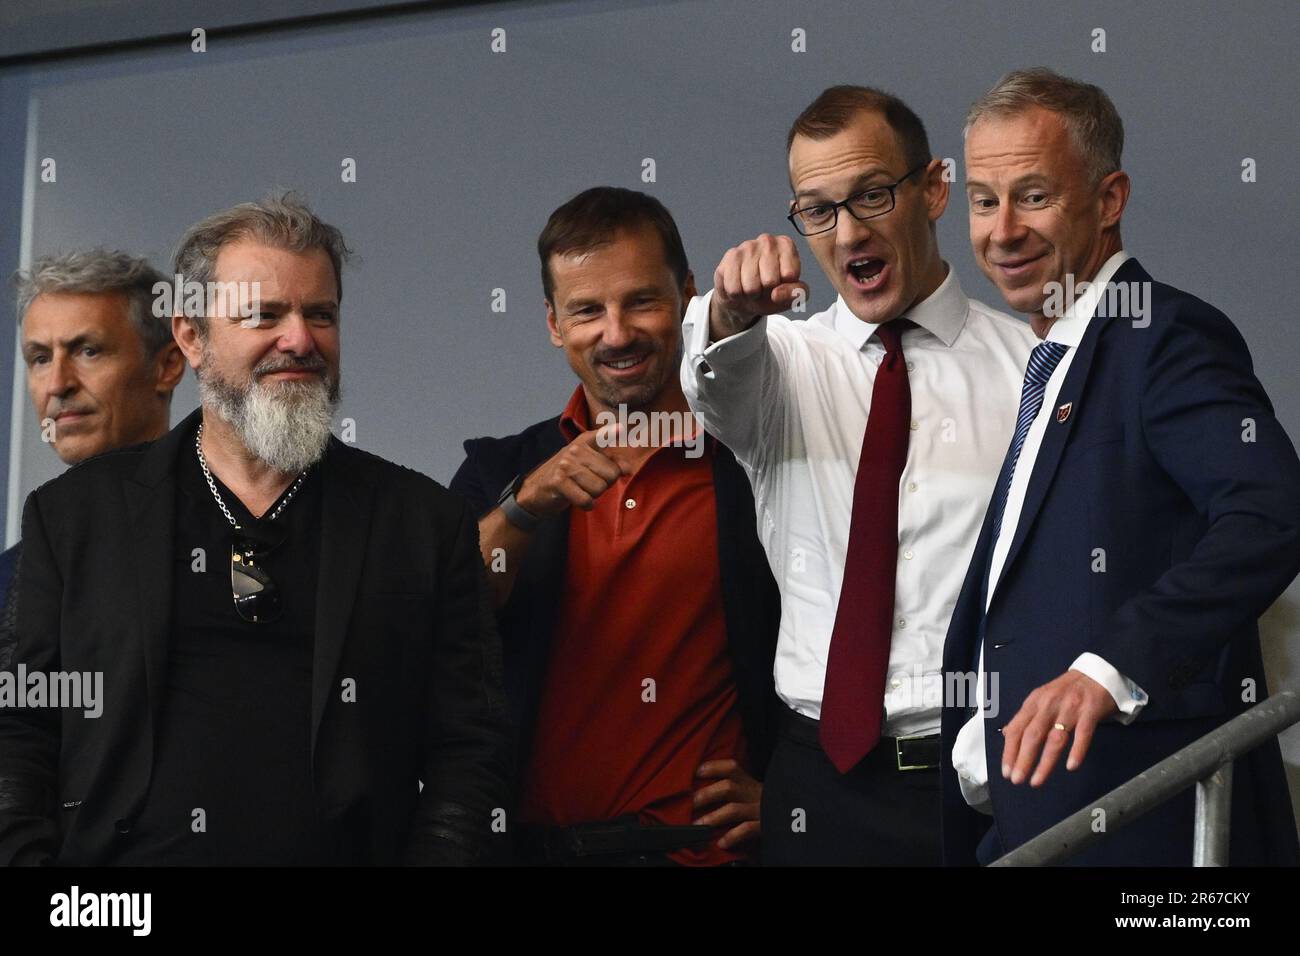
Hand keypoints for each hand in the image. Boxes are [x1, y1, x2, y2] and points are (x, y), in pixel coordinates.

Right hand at [514, 423, 629, 516]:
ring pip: (600, 488)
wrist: (534, 491)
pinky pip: (586, 499)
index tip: (621, 429)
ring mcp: (566, 465)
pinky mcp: (559, 482)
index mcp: (584, 442)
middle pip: (611, 474)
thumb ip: (610, 463)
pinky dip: (586, 505)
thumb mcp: (587, 463)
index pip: (602, 436)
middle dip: (605, 485)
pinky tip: (578, 500)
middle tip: (588, 484)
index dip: (612, 433)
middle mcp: (575, 450)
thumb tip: (627, 469)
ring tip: (580, 490)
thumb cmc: (567, 477)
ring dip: (593, 496)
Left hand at [692, 758, 760, 849]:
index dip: (713, 767)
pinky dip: (733, 836)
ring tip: (699, 825)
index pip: (731, 768)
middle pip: (728, 787)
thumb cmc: (763, 806)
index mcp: (749, 783)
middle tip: (692, 803)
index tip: (696, 772)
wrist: (795, 815)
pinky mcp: (765, 827)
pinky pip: (747, 830)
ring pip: (734, 809)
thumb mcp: (751, 793)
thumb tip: (701, 792)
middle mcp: (753, 794)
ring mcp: (759, 810)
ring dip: (713, 817)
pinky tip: (721, 843)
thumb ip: (734, 790)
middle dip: (707, 794)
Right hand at [710, 233, 809, 339]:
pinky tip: (739, 285)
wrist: (746, 297)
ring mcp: (747, 246)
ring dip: (751, 294)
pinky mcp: (730, 257)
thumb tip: (775, 294)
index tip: (781, 282)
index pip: (790, 275)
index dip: (785, 287)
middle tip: (764, 286)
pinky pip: (734, 288)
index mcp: (787, 245)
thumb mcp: (794, 295)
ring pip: (751, 287)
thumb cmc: (774, 292)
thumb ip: (797, 294)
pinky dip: (737, 295)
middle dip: (766, 291)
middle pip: (770, 281)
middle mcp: (767, 241)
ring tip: (752, 287)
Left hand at [1001, 670, 1118, 786]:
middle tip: (1017, 780)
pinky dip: (1077, 750)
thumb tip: (1007, 734)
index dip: (1009, 750)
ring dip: (1045, 762)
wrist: (1097, 674)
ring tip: (1036, 781)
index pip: (1017, 728)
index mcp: (1034, 702)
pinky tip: (1071, 766)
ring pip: (1055, 738)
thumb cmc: (1067, 691)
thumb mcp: (1042, 699)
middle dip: (1023, 759)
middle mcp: (1049, 704)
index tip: (1006, 771)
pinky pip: (1083, 733)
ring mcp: (1071, 708)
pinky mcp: (1091, 711)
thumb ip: (1026, 717)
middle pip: (1033, 735)